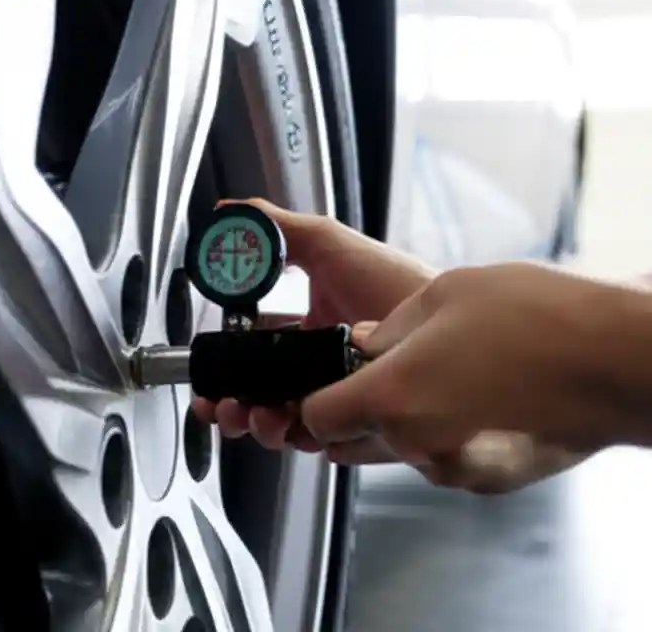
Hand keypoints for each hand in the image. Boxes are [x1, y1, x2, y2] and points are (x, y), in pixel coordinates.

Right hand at [191, 198, 432, 450]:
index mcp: (308, 327)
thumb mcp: (328, 244)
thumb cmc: (395, 281)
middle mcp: (321, 365)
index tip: (205, 374)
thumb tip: (230, 212)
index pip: (254, 350)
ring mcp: (341, 395)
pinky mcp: (363, 423)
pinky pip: (319, 439)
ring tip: (251, 415)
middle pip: (261, 393)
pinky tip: (286, 426)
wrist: (446, 324)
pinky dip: (294, 438)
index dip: (225, 365)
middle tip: (220, 405)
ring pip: (284, 420)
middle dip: (232, 403)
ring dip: (256, 421)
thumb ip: (276, 229)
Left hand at [301, 262, 621, 487]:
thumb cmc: (536, 318)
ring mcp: (456, 469)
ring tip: (441, 372)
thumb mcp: (445, 294)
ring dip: (403, 420)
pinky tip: (479, 394)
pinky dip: (447, 432)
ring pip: (401, 451)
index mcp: (389, 398)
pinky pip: (446, 458)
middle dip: (356, 408)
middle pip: (353, 442)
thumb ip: (391, 328)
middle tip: (382, 367)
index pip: (317, 418)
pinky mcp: (492, 480)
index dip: (317, 393)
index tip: (330, 372)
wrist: (621, 361)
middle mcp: (415, 445)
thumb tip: (367, 345)